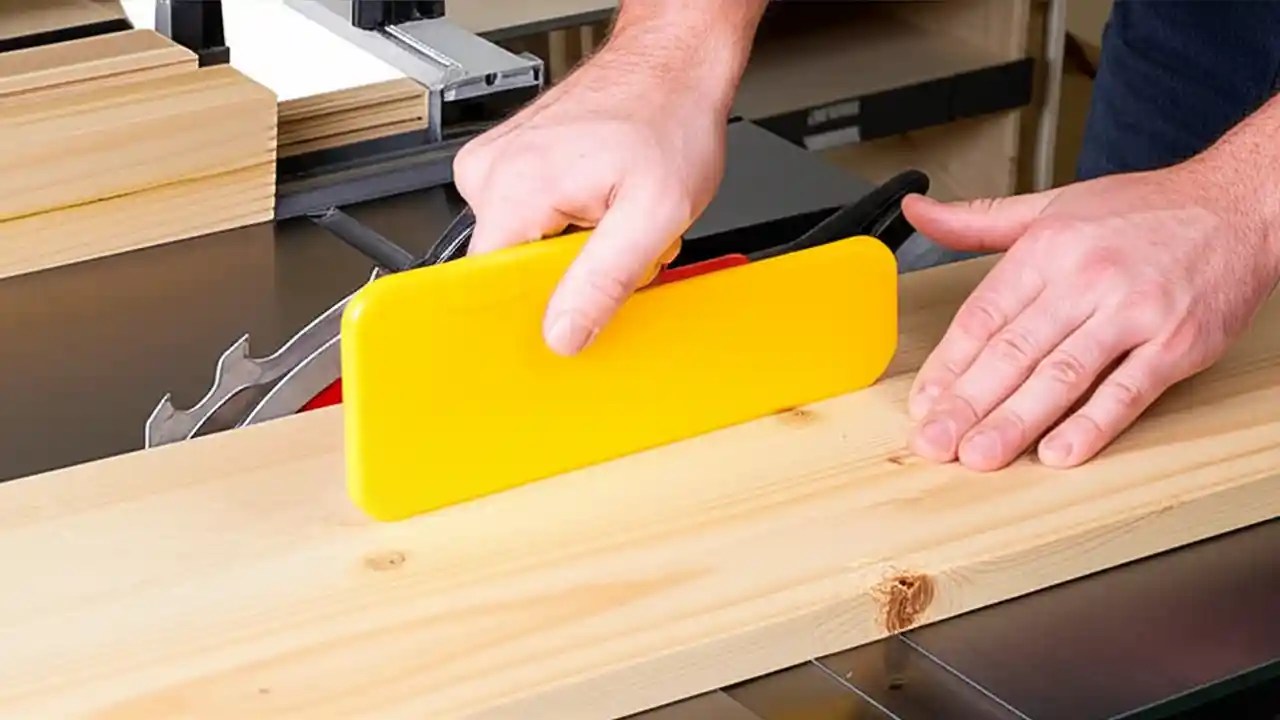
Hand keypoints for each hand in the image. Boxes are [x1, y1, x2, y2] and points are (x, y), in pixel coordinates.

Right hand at [452, 46, 730, 355]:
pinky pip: (529, 223)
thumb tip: (563, 335)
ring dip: (574, 251)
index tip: (575, 304)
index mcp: (514, 188)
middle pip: (511, 269)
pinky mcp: (510, 163)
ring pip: (525, 249)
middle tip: (614, 241)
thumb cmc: (669, 120)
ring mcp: (496, 164)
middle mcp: (491, 173)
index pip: (489, 285)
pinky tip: (599, 203)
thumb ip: (605, 281)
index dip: (536, 307)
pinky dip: (569, 226)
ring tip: (612, 215)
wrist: (672, 67)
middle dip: (569, 274)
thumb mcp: (654, 214)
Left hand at [901, 163, 1279, 470]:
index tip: (924, 403)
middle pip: (1013, 352)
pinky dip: (1092, 424)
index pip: (983, 316)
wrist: (1241, 204)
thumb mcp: (1053, 205)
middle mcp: (1086, 278)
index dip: (948, 365)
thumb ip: (979, 220)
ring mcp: (1133, 313)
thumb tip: (918, 212)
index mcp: (1048, 249)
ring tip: (979, 455)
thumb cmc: (1145, 210)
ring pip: (1061, 375)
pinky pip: (1127, 391)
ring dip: (1015, 422)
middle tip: (935, 442)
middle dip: (968, 404)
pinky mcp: (1177, 343)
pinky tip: (1059, 451)